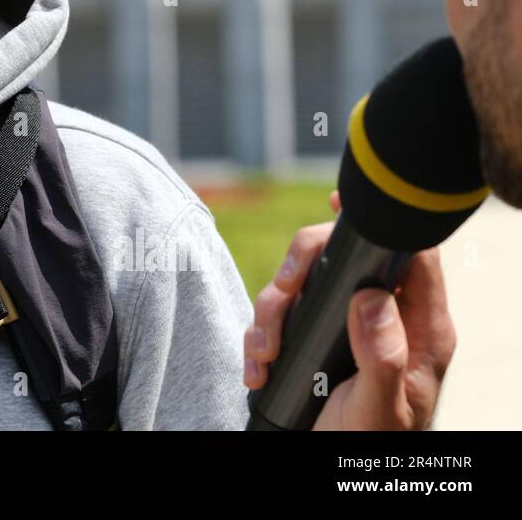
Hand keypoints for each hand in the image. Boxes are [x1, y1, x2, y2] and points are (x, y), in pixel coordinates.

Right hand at [243, 190, 454, 429]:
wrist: (339, 469)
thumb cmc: (374, 444)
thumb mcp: (383, 408)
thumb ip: (383, 357)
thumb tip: (371, 298)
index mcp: (417, 328)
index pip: (409, 256)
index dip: (378, 224)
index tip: (337, 206)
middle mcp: (381, 319)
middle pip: (339, 260)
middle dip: (298, 271)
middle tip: (282, 293)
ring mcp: (342, 328)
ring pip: (299, 286)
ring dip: (270, 312)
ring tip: (265, 352)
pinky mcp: (311, 341)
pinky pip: (277, 318)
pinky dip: (259, 338)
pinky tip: (258, 367)